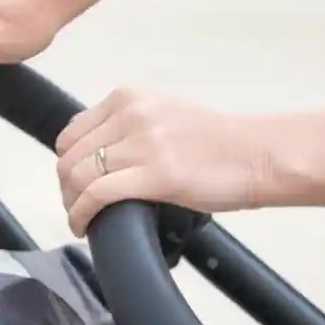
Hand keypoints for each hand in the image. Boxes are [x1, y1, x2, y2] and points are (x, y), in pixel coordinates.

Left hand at [55, 89, 272, 235]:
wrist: (258, 154)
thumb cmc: (221, 143)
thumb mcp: (165, 116)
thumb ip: (130, 127)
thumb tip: (99, 157)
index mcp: (129, 97)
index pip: (73, 132)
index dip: (67, 163)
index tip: (74, 184)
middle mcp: (130, 114)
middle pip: (69, 156)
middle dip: (66, 188)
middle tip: (76, 208)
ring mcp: (142, 143)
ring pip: (78, 176)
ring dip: (71, 204)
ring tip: (81, 220)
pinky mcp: (154, 175)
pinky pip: (96, 195)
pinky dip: (81, 215)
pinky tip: (84, 228)